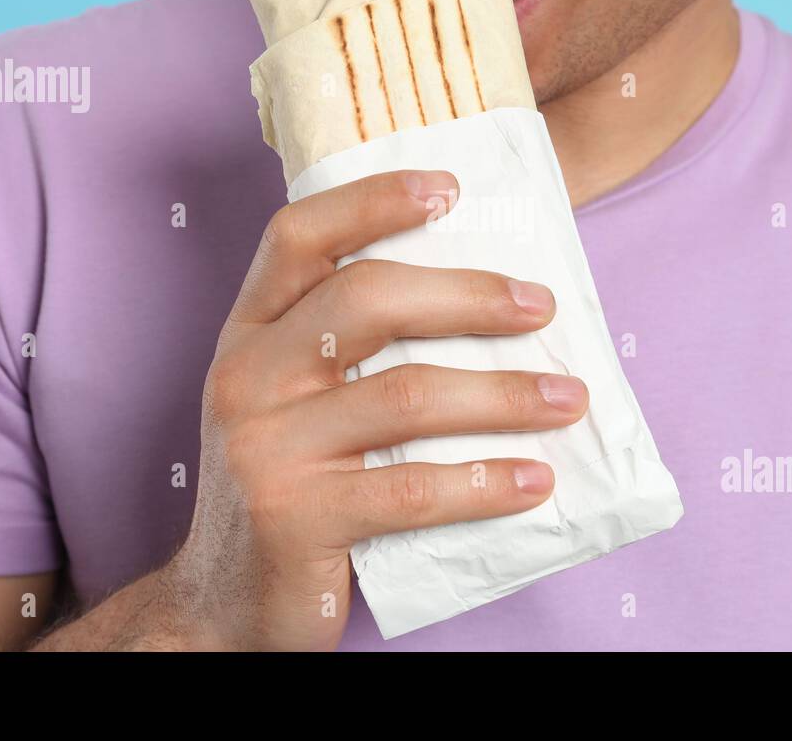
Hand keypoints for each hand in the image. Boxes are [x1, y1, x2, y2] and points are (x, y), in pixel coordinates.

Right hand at [165, 170, 587, 649]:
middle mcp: (246, 377)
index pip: (298, 236)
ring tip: (567, 398)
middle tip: (541, 307)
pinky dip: (486, 482)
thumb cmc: (287, 484)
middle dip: (469, 296)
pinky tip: (535, 480)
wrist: (223, 601)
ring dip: (505, 394)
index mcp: (248, 334)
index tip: (450, 189)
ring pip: (406, 394)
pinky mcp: (296, 519)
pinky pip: (412, 489)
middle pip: (364, 298)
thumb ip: (348, 349)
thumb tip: (485, 302)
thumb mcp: (292, 401)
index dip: (373, 201)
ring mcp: (265, 448)